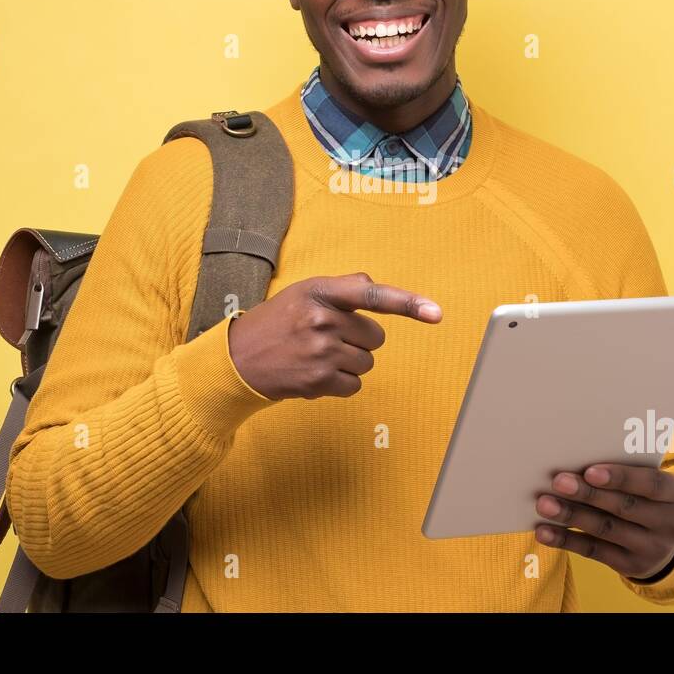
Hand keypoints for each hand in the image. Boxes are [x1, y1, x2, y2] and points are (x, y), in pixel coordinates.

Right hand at [227, 272, 441, 400]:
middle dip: (359, 340)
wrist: (238, 360)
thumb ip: (342, 288)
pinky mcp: (319, 382)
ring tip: (317, 356)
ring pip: (367, 363)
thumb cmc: (277, 321)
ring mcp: (321, 353)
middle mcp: (322, 321)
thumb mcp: (304, 291)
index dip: (408, 303)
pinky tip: (316, 373)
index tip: (436, 313)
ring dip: (349, 362)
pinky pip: (355, 385)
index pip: (371, 295)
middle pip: (376, 337)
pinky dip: (341, 383)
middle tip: (327, 338)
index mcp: (321, 292)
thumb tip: (375, 288)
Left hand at [534, 462, 673, 579]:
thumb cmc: (648, 497)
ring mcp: (652, 548)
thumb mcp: (650, 483)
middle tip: (558, 481)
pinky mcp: (631, 566)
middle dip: (588, 494)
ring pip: (606, 529)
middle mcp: (671, 524)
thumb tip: (576, 463)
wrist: (666, 542)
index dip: (620, 477)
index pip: (652, 483)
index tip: (590, 471)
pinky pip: (595, 552)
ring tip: (544, 504)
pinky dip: (567, 540)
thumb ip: (626, 473)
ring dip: (571, 516)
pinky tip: (545, 531)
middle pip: (624, 507)